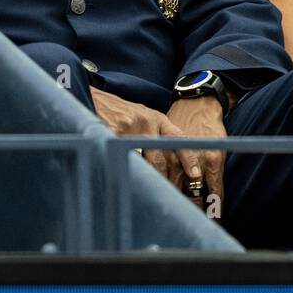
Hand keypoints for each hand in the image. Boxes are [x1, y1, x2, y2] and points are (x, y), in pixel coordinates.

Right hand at [89, 87, 220, 201]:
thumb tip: (171, 163)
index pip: (179, 140)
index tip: (195, 174)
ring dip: (148, 179)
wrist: (98, 99)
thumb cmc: (123, 113)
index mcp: (158, 119)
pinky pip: (125, 158)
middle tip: (171, 193)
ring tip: (151, 192)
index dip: (189, 158)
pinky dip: (128, 170)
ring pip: (144, 162)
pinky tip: (128, 179)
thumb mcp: (145, 118)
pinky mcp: (114, 134)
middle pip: (162, 157)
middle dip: (167, 178)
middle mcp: (147, 122)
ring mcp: (130, 128)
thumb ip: (158, 134)